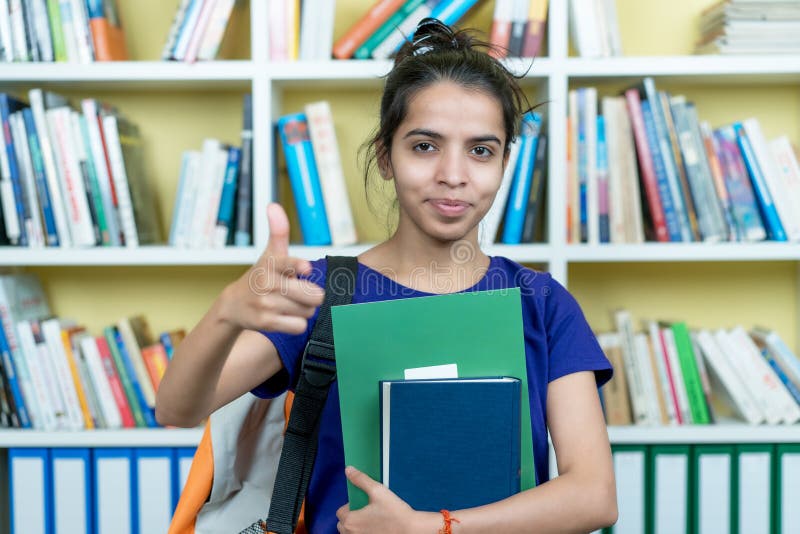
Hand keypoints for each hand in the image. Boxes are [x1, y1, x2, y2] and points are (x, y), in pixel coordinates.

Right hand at [217, 203, 324, 333]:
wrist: (233, 305)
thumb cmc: (261, 276)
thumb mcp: (269, 254)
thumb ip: (278, 232)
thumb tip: (273, 205)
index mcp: (271, 264)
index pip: (286, 263)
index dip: (298, 265)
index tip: (306, 268)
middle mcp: (267, 283)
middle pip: (311, 294)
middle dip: (314, 295)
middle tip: (304, 293)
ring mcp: (265, 304)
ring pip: (307, 310)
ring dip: (305, 309)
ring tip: (291, 304)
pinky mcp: (265, 323)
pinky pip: (298, 326)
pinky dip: (297, 323)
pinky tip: (286, 317)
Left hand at [336, 466, 426, 533]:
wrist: (411, 530)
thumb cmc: (395, 513)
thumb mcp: (377, 491)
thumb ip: (361, 480)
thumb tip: (349, 470)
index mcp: (351, 521)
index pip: (340, 512)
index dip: (349, 505)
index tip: (362, 503)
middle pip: (343, 525)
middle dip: (351, 517)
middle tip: (366, 512)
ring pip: (351, 533)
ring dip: (356, 527)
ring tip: (371, 520)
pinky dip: (364, 533)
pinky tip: (376, 529)